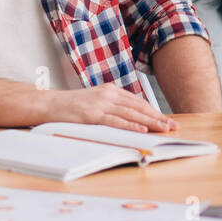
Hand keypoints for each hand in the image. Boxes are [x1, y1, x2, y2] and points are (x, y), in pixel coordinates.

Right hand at [46, 83, 177, 132]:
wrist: (49, 104)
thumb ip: (111, 106)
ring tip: (164, 129)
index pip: (138, 102)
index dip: (154, 111)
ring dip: (150, 122)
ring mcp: (101, 104)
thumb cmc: (71, 106)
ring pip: (131, 114)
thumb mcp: (94, 101)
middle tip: (173, 126)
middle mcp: (109, 94)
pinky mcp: (92, 115)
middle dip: (158, 117)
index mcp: (111, 90)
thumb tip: (129, 117)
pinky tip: (142, 130)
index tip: (166, 119)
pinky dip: (130, 126)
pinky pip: (115, 121)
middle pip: (139, 107)